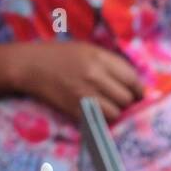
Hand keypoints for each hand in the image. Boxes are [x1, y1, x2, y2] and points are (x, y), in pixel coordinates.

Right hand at [14, 41, 143, 123]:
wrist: (31, 66)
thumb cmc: (60, 55)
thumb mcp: (88, 49)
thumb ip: (110, 63)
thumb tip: (131, 81)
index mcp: (100, 59)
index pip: (131, 79)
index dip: (138, 89)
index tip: (138, 93)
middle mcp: (94, 77)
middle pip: (126, 98)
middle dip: (128, 101)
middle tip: (123, 101)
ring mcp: (84, 96)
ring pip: (115, 113)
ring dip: (116, 112)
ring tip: (110, 107)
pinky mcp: (75, 110)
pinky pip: (99, 121)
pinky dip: (102, 119)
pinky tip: (97, 112)